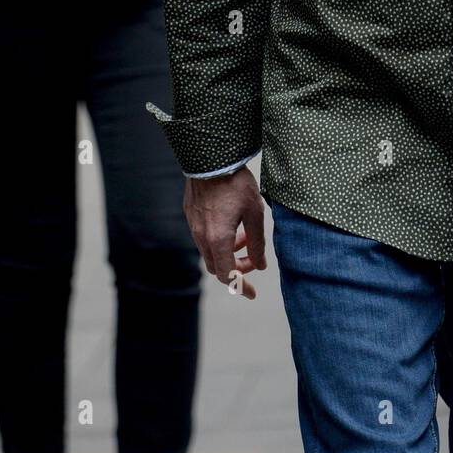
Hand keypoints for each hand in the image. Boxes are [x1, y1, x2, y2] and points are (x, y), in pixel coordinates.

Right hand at [183, 166, 266, 299]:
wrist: (211, 159)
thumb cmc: (236, 183)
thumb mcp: (255, 212)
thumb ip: (258, 241)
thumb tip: (261, 265)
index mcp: (218, 240)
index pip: (227, 275)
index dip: (240, 286)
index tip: (251, 293)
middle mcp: (201, 237)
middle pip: (217, 266)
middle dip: (236, 267)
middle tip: (253, 258)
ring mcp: (193, 226)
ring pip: (210, 252)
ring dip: (228, 252)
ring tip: (245, 236)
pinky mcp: (190, 215)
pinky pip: (203, 237)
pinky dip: (219, 240)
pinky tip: (232, 224)